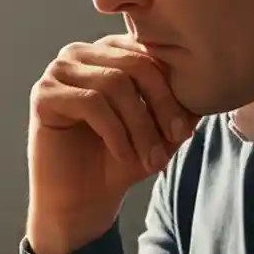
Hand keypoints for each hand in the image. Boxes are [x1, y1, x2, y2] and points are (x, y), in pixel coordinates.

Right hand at [27, 34, 198, 253]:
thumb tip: (210, 81)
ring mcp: (58, 71)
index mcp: (109, 52)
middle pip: (134, 65)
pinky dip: (116, 133)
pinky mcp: (43, 95)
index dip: (172, 92)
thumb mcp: (161, 131)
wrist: (82, 201)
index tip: (185, 131)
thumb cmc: (120, 162)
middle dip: (161, 107)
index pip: (150, 55)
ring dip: (140, 126)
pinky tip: (123, 156)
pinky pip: (91, 103)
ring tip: (151, 159)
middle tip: (175, 141)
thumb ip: (182, 104)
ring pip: (114, 84)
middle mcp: (81, 53)